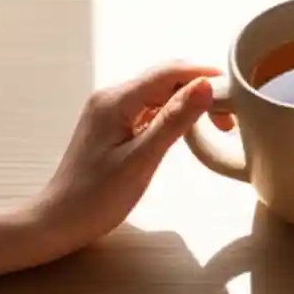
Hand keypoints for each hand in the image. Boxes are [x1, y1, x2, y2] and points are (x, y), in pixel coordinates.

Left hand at [30, 62, 232, 256]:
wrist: (58, 221)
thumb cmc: (97, 197)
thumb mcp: (141, 161)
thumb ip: (173, 121)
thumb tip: (204, 85)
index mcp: (116, 100)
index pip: (167, 72)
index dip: (202, 74)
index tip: (235, 90)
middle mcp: (111, 97)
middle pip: (163, 77)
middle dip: (199, 87)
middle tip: (229, 116)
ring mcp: (110, 110)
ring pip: (158, 92)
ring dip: (188, 101)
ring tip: (217, 123)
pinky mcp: (112, 124)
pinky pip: (149, 108)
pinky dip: (172, 113)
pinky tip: (187, 130)